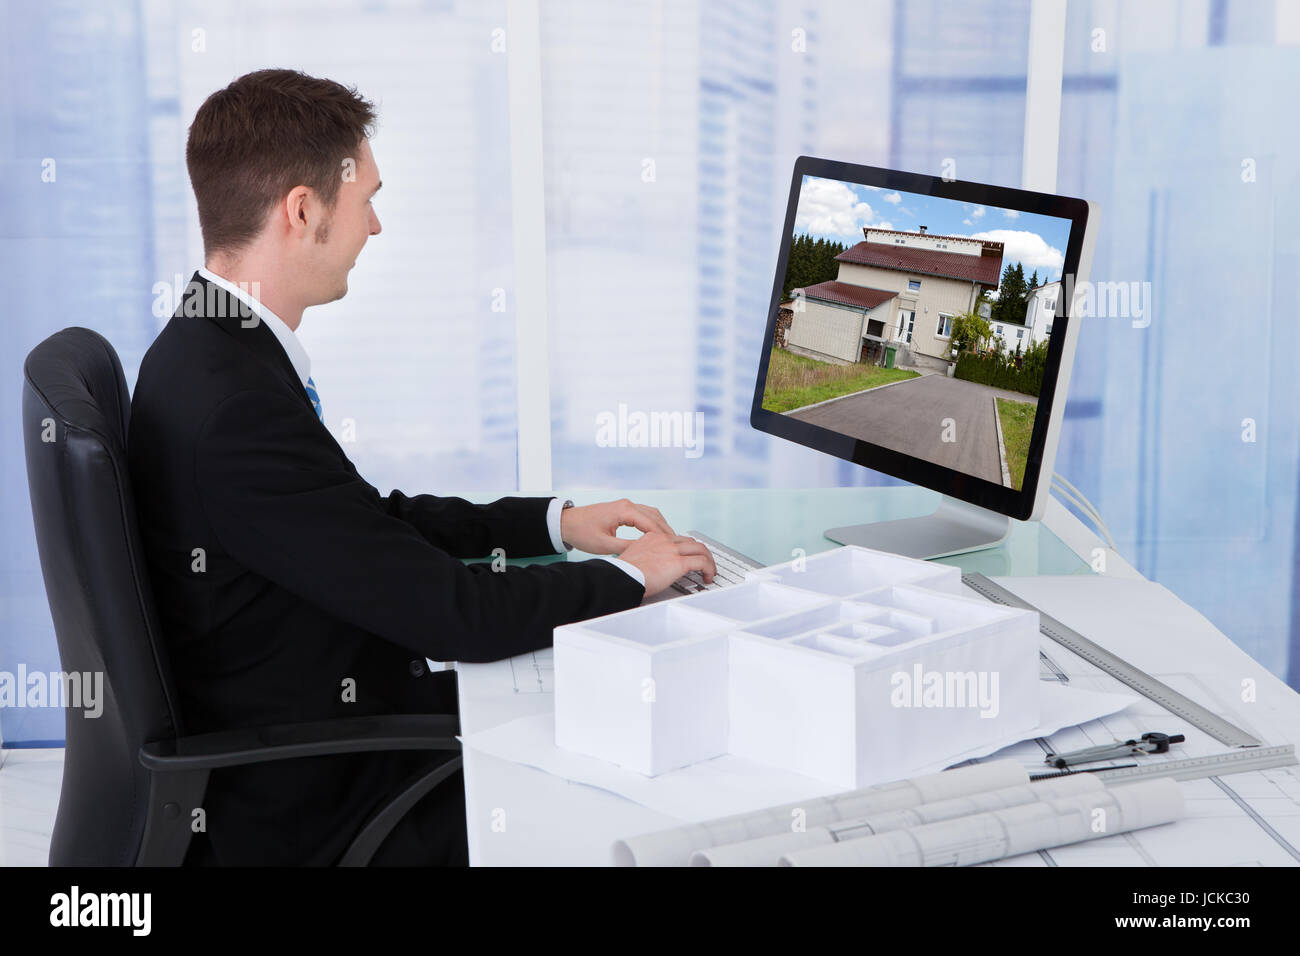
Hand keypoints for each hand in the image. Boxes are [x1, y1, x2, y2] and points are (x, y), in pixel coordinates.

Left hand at [559, 498, 675, 554]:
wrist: (567, 523)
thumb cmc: (582, 532)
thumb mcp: (605, 545)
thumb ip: (627, 547)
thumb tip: (645, 553)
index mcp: (624, 510)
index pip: (651, 523)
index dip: (663, 536)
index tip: (673, 547)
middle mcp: (627, 505)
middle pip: (655, 516)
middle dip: (666, 531)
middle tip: (676, 545)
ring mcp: (625, 505)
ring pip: (651, 513)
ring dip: (660, 526)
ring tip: (669, 541)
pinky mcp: (622, 509)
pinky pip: (644, 514)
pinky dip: (652, 523)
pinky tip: (656, 535)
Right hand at [617, 532, 716, 597]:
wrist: (620, 577)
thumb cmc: (622, 573)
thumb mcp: (632, 558)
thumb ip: (643, 558)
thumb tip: (649, 568)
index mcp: (652, 537)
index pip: (676, 539)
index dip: (686, 549)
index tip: (689, 557)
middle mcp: (664, 540)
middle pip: (691, 542)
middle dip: (701, 552)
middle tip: (705, 564)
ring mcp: (672, 550)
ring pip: (701, 549)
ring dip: (708, 561)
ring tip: (709, 572)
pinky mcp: (679, 562)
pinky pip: (702, 562)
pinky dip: (709, 569)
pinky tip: (708, 577)